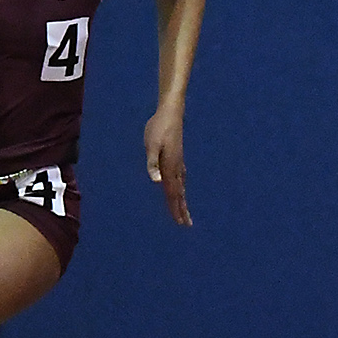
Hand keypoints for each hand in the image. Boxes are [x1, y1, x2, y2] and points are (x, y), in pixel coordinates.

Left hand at [145, 110, 191, 225]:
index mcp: (169, 167)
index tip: (180, 222)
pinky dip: (181, 188)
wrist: (171, 112)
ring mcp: (178, 162)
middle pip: (179, 193)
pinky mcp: (177, 157)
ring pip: (180, 186)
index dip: (175, 208)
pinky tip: (181, 188)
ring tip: (185, 212)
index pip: (172, 193)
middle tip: (186, 224)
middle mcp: (176, 167)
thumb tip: (156, 181)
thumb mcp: (151, 145)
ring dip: (182, 200)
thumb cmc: (158, 128)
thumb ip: (152, 163)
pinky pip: (180, 178)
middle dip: (181, 209)